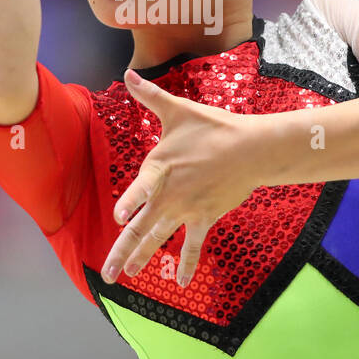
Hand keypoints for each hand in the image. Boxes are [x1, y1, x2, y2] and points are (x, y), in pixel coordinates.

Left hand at [100, 70, 262, 288]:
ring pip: (159, 238)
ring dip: (142, 258)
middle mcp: (169, 194)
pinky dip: (187, 264)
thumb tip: (128, 74)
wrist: (251, 149)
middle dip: (122, 251)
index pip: (140, 189)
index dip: (129, 202)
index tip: (117, 218)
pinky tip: (182, 284)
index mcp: (159, 168)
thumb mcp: (177, 111)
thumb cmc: (212, 128)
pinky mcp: (204, 217)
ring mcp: (187, 209)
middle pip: (141, 227)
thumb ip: (149, 96)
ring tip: (126, 276)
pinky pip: (192, 245)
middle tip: (108, 272)